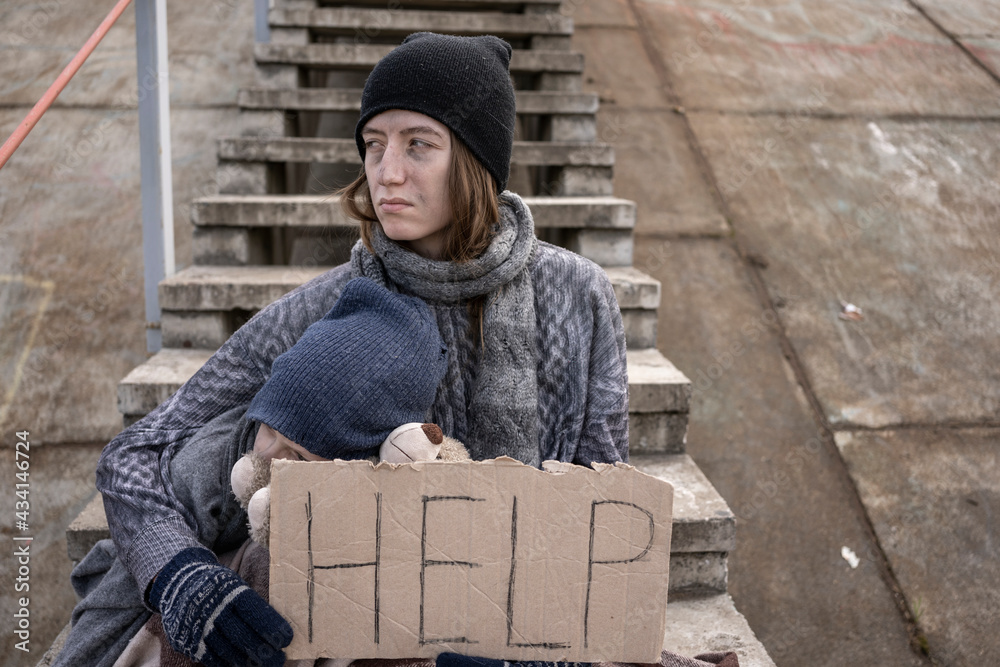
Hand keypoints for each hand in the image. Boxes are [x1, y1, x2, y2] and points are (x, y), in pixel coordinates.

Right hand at [150, 546, 291, 666]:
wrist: (178, 584)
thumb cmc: (218, 586)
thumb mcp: (235, 585)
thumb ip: (251, 603)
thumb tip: (276, 625)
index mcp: (229, 591)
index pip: (254, 612)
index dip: (271, 627)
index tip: (287, 639)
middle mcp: (213, 609)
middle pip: (242, 636)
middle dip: (264, 650)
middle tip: (280, 659)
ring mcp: (198, 627)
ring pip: (227, 650)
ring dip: (248, 661)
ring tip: (265, 665)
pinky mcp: (187, 641)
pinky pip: (210, 658)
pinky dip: (227, 663)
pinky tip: (242, 665)